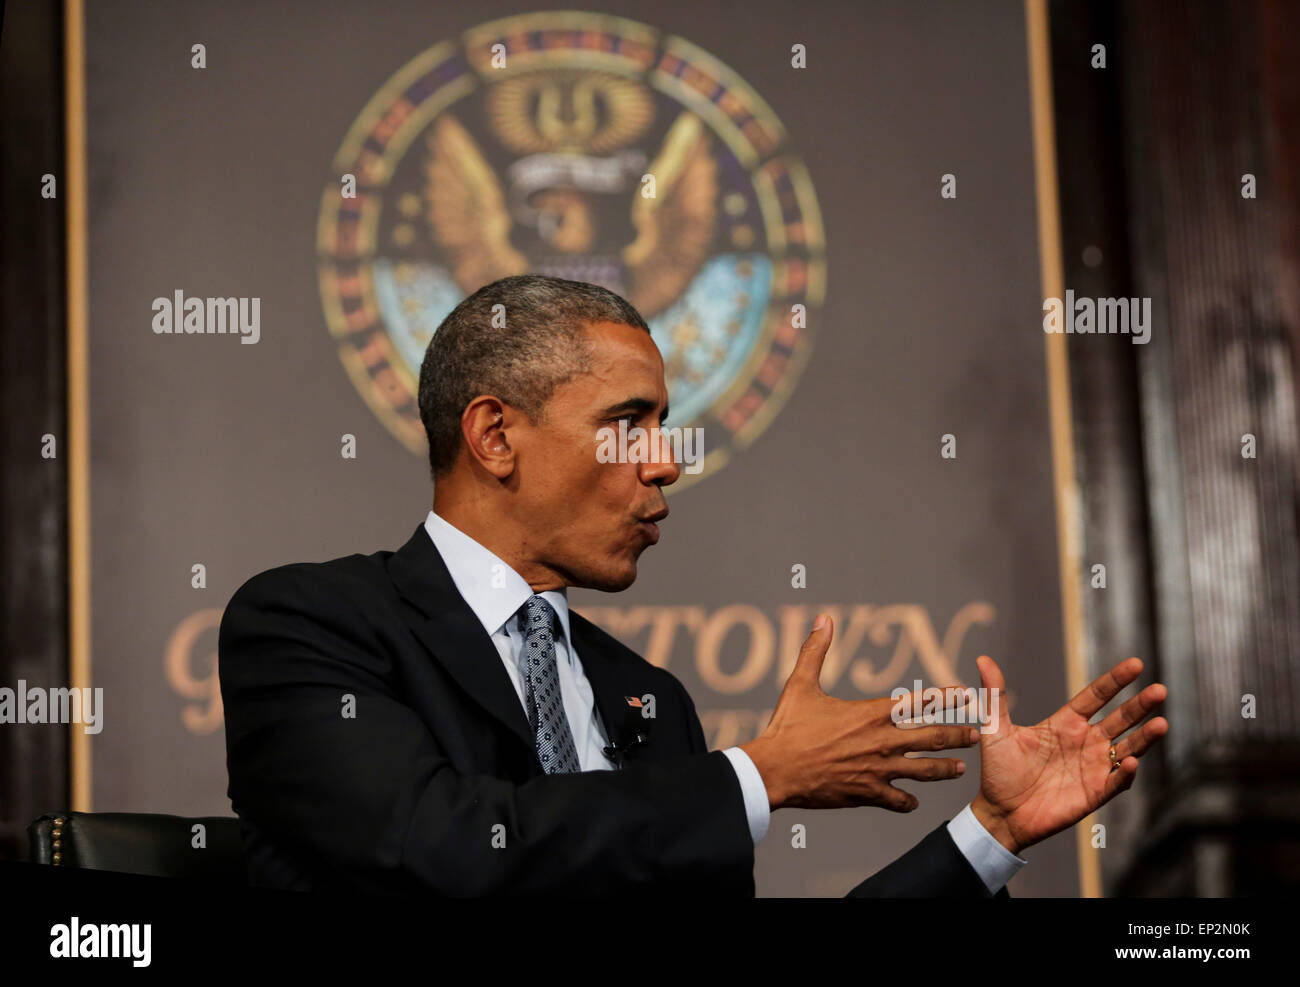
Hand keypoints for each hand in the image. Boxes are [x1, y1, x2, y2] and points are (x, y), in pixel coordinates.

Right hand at [741, 614, 977, 811]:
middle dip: (958, 735)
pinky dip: (908, 801)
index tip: (965, 694)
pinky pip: (897, 800)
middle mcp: (881, 741)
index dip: (946, 697)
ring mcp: (877, 770)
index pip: (919, 702)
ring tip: (960, 769)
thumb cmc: (787, 726)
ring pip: (923, 772)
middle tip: (977, 734)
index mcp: (871, 713)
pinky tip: (913, 802)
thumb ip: (815, 650)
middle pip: (932, 738)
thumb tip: (823, 618)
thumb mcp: (800, 683)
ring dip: (944, 769)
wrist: (774, 771)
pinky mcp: (867, 794)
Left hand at [969, 654, 1167, 854]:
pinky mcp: (1094, 793)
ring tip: (1162, 723)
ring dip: (1145, 737)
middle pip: (1120, 719)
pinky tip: (1131, 761)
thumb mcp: (996, 730)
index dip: (1115, 681)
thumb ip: (995, 696)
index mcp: (1065, 724)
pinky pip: (1116, 780)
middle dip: (1140, 705)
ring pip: (1128, 747)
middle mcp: (1085, 742)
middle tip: (1160, 690)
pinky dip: (1125, 772)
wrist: (1000, 812)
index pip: (1096, 697)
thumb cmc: (998, 771)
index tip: (1136, 664)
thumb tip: (983, 660)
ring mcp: (1092, 767)